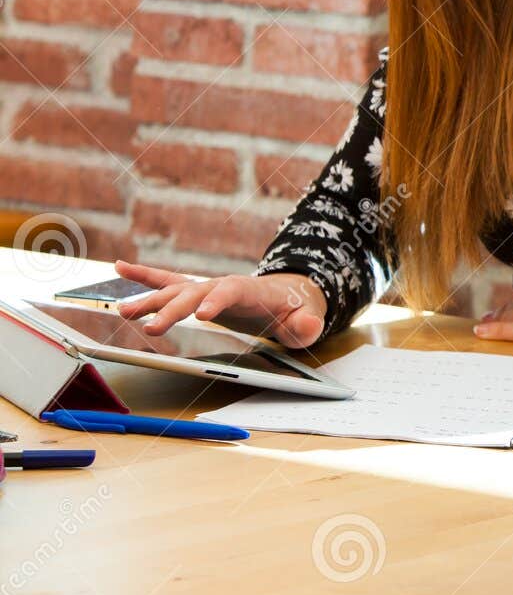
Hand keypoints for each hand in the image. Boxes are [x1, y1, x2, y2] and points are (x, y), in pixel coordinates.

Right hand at [111, 260, 328, 349]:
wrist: (286, 295)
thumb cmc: (293, 310)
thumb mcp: (305, 321)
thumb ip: (308, 324)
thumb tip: (311, 324)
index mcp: (249, 290)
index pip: (231, 292)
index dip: (217, 301)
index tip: (202, 315)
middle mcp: (222, 285)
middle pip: (194, 293)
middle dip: (172, 309)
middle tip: (151, 328)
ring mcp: (206, 287)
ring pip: (174, 290)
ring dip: (149, 299)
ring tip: (124, 311)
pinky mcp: (196, 292)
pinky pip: (167, 280)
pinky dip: (144, 274)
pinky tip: (120, 267)